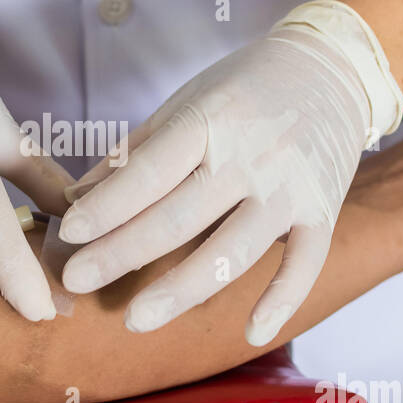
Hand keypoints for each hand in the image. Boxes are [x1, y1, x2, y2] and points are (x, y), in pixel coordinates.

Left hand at [57, 0, 402, 345]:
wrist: (332, 68)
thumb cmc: (244, 88)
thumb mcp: (185, 103)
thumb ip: (133, 154)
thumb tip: (74, 200)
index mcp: (210, 120)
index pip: (149, 173)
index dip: (107, 207)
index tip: (69, 236)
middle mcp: (251, 154)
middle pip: (179, 218)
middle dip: (122, 253)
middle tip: (76, 282)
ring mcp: (290, 186)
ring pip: (232, 251)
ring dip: (182, 290)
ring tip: (136, 321)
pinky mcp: (324, 209)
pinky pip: (305, 263)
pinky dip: (282, 301)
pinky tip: (251, 334)